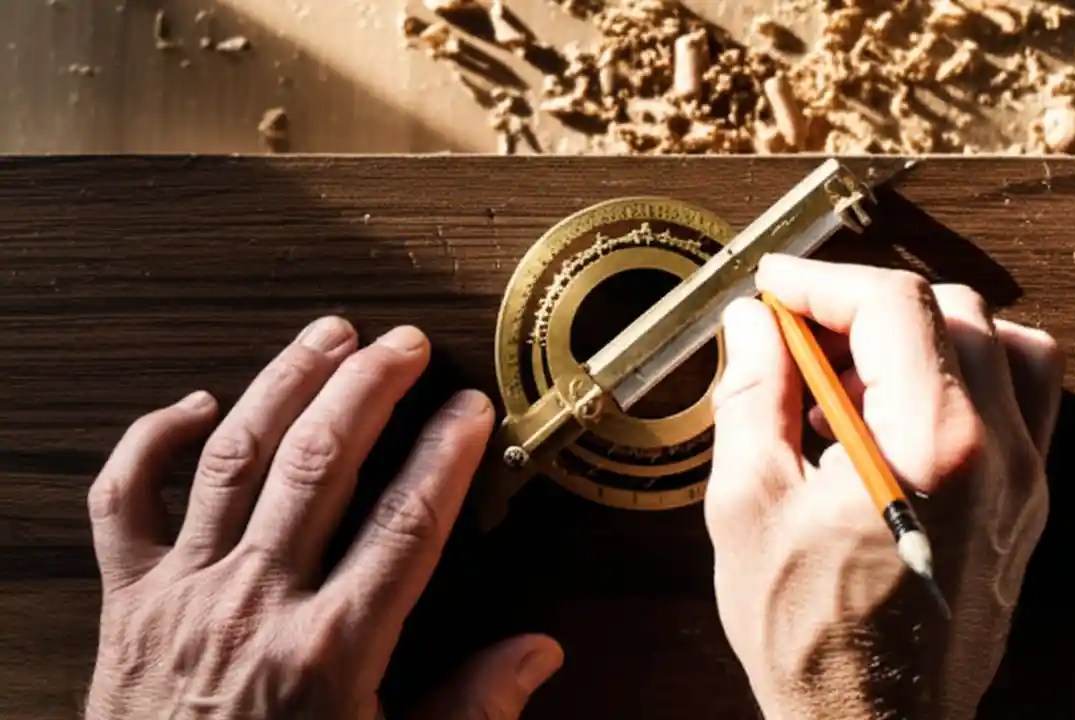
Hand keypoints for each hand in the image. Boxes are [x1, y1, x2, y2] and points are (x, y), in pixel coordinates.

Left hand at [86, 318, 561, 718]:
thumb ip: (471, 711)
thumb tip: (539, 654)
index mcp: (328, 652)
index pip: (406, 524)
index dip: (445, 455)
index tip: (469, 408)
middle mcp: (254, 605)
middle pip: (320, 464)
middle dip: (368, 388)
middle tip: (403, 343)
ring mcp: (182, 593)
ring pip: (232, 458)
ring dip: (283, 384)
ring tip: (328, 335)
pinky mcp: (126, 600)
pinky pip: (123, 499)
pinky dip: (152, 440)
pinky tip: (198, 404)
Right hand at [706, 256, 1062, 719]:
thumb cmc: (811, 638)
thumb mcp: (750, 506)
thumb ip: (754, 396)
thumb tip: (753, 325)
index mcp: (933, 445)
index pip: (897, 305)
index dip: (826, 281)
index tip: (778, 285)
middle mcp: (1001, 453)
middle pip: (956, 311)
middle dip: (867, 305)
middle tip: (801, 334)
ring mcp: (1026, 481)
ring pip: (1006, 347)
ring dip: (925, 337)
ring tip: (853, 382)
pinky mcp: (1026, 505)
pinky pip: (1018, 403)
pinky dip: (959, 380)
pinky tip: (893, 422)